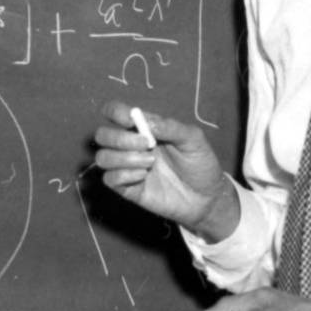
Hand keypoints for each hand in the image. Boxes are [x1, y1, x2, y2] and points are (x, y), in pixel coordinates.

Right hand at [89, 103, 237, 238]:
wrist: (208, 197)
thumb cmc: (200, 164)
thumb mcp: (192, 139)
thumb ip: (169, 126)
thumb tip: (144, 120)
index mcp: (143, 128)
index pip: (115, 112)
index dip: (115, 112)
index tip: (130, 120)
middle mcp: (131, 146)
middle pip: (102, 135)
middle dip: (120, 138)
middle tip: (148, 145)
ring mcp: (128, 168)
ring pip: (102, 158)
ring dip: (124, 158)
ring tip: (150, 163)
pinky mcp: (128, 189)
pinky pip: (109, 179)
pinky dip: (123, 175)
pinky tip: (143, 177)